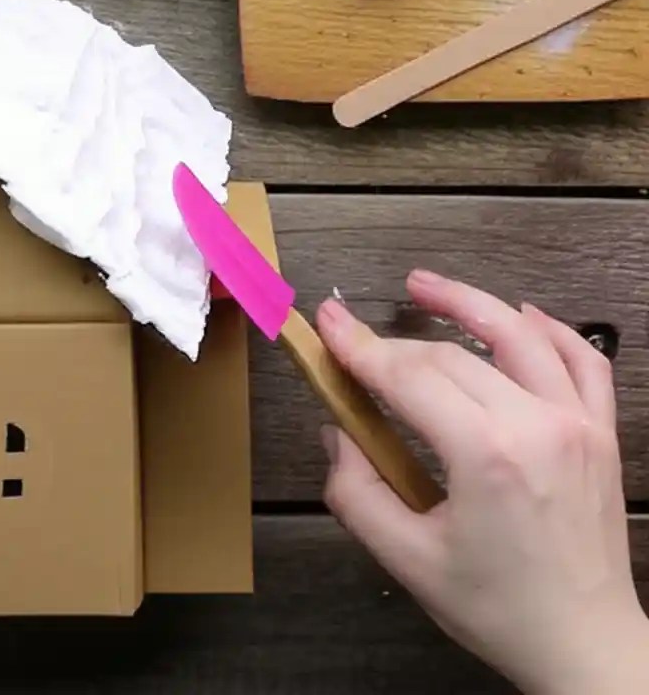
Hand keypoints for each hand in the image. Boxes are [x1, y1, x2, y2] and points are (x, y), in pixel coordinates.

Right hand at [317, 270, 647, 694]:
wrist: (585, 642)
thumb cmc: (498, 608)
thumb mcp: (407, 559)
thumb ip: (356, 492)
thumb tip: (338, 435)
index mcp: (487, 455)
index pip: (409, 377)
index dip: (360, 347)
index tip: (327, 323)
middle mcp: (538, 425)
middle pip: (451, 355)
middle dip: (392, 339)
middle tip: (349, 329)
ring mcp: (577, 424)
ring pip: (520, 336)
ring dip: (469, 302)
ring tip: (424, 285)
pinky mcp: (600, 433)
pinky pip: (582, 360)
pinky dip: (549, 329)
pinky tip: (519, 315)